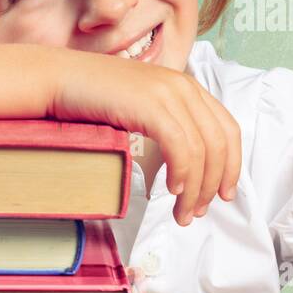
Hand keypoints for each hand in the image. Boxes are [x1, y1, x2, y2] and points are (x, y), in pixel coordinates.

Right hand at [48, 50, 240, 225]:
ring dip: (195, 189)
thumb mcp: (143, 109)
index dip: (232, 165)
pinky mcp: (151, 104)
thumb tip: (187, 169)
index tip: (225, 194)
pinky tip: (172, 190)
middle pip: (220, 143)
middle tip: (199, 211)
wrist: (60, 78)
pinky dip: (182, 173)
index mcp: (187, 87)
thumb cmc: (95, 100)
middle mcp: (184, 86)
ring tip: (183, 213)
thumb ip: (168, 127)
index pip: (228, 129)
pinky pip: (180, 146)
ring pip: (201, 150)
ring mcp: (168, 93)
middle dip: (214, 184)